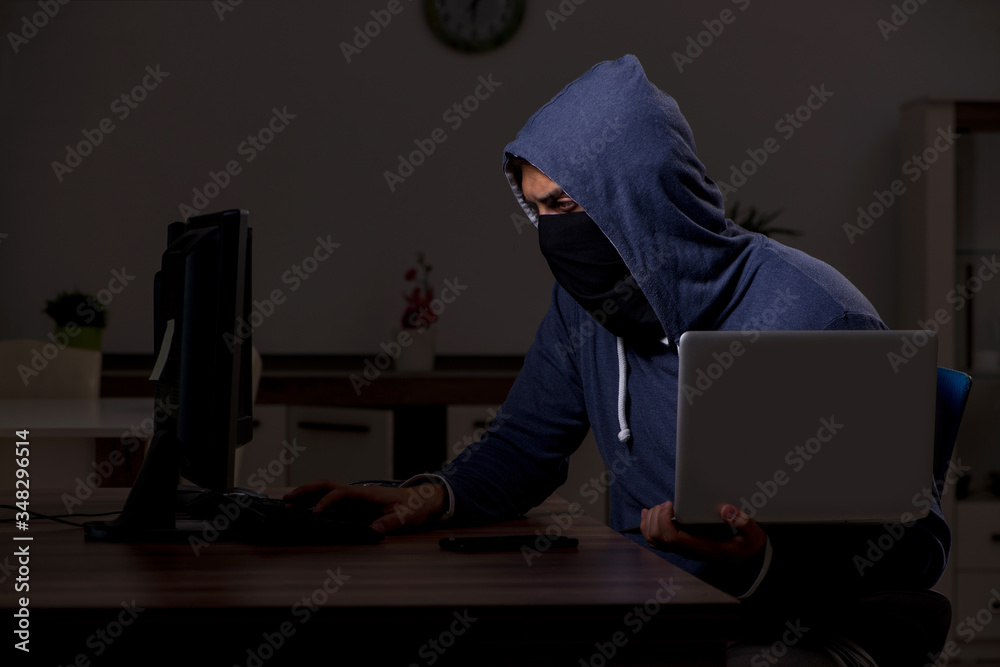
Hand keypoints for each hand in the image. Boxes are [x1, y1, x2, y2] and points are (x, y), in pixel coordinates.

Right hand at [284, 480, 445, 533]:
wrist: (423, 499)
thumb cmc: (415, 507)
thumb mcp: (408, 516)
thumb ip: (393, 522)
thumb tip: (375, 529)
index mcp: (369, 493)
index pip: (343, 492)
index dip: (328, 501)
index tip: (316, 511)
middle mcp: (359, 491)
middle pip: (328, 484)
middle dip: (307, 490)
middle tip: (287, 499)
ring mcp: (356, 496)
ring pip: (327, 489)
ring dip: (308, 494)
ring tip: (288, 502)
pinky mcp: (356, 503)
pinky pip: (332, 498)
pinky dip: (316, 499)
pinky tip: (305, 508)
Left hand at [639, 500, 765, 562]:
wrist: (749, 559)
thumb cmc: (748, 545)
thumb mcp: (753, 534)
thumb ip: (743, 522)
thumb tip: (726, 509)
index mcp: (702, 546)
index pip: (673, 538)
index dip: (664, 520)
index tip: (670, 504)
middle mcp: (689, 550)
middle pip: (658, 538)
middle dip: (656, 518)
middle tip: (666, 504)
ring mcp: (684, 549)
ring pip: (654, 541)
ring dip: (649, 522)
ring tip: (656, 508)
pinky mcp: (682, 546)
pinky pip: (657, 541)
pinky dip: (649, 526)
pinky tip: (650, 514)